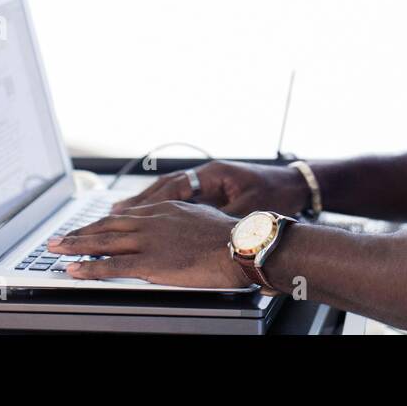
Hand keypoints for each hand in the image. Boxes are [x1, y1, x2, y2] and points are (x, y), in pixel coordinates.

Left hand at [47, 201, 245, 287]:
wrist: (239, 245)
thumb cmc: (228, 234)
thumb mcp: (201, 214)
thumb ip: (181, 218)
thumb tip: (178, 222)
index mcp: (164, 209)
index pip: (125, 216)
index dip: (102, 223)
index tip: (88, 228)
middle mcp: (151, 221)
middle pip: (107, 226)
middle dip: (80, 233)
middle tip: (59, 238)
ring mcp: (149, 241)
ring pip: (103, 242)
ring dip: (76, 246)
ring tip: (57, 250)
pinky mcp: (149, 262)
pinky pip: (112, 265)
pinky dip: (90, 267)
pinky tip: (75, 269)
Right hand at [111, 160, 309, 215]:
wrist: (294, 186)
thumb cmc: (275, 194)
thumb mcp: (247, 209)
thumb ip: (220, 219)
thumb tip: (198, 232)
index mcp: (214, 173)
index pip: (175, 186)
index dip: (150, 202)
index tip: (127, 213)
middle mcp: (207, 173)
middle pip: (165, 186)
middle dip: (137, 202)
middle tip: (112, 213)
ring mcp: (208, 180)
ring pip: (169, 191)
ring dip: (144, 204)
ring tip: (117, 214)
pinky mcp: (211, 190)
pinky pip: (179, 197)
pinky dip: (160, 205)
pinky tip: (145, 217)